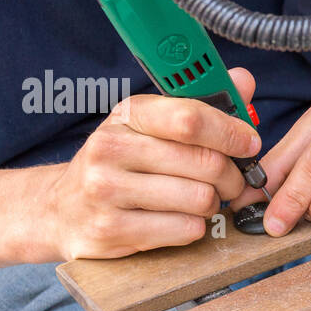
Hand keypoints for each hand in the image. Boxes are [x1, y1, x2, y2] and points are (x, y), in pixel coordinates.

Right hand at [44, 69, 261, 258]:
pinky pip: (185, 230)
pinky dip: (194, 227)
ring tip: (202, 200)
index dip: (232, 132)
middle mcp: (111, 148)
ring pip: (200, 199)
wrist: (61, 209)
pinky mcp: (111, 230)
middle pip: (205, 163)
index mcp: (127, 115)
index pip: (190, 118)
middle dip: (232, 176)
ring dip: (213, 204)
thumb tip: (243, 80)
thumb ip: (200, 105)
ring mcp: (107, 191)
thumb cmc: (120, 164)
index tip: (249, 143)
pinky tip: (180, 219)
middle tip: (233, 182)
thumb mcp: (151, 126)